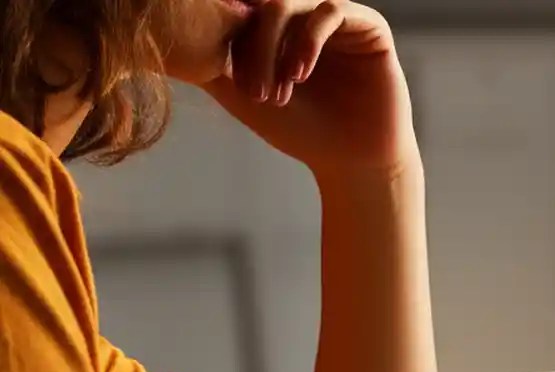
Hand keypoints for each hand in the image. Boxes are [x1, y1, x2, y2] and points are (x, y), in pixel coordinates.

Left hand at [202, 0, 416, 176]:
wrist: (353, 162)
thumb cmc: (302, 132)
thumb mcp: (244, 96)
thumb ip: (213, 64)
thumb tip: (173, 41)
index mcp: (280, 27)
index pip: (242, 11)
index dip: (229, 40)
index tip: (234, 86)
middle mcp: (308, 16)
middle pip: (260, 6)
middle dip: (251, 49)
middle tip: (255, 94)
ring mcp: (339, 19)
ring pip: (287, 5)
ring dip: (273, 48)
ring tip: (278, 93)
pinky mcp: (369, 27)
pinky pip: (330, 11)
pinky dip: (308, 40)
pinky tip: (300, 74)